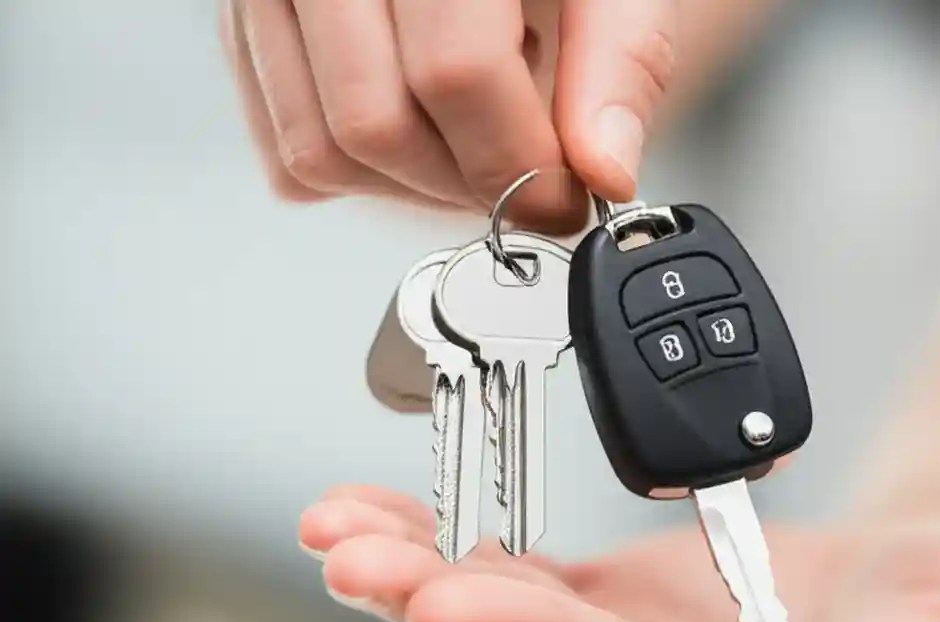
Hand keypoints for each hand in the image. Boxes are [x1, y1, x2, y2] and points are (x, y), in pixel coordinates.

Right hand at [219, 0, 676, 223]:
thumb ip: (620, 65)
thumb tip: (601, 169)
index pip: (454, 69)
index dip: (517, 161)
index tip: (564, 201)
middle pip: (374, 121)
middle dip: (465, 185)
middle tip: (527, 184)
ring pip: (319, 149)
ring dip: (416, 187)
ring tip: (478, 134)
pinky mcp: (246, 29)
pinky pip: (287, 150)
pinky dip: (366, 175)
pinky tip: (427, 121)